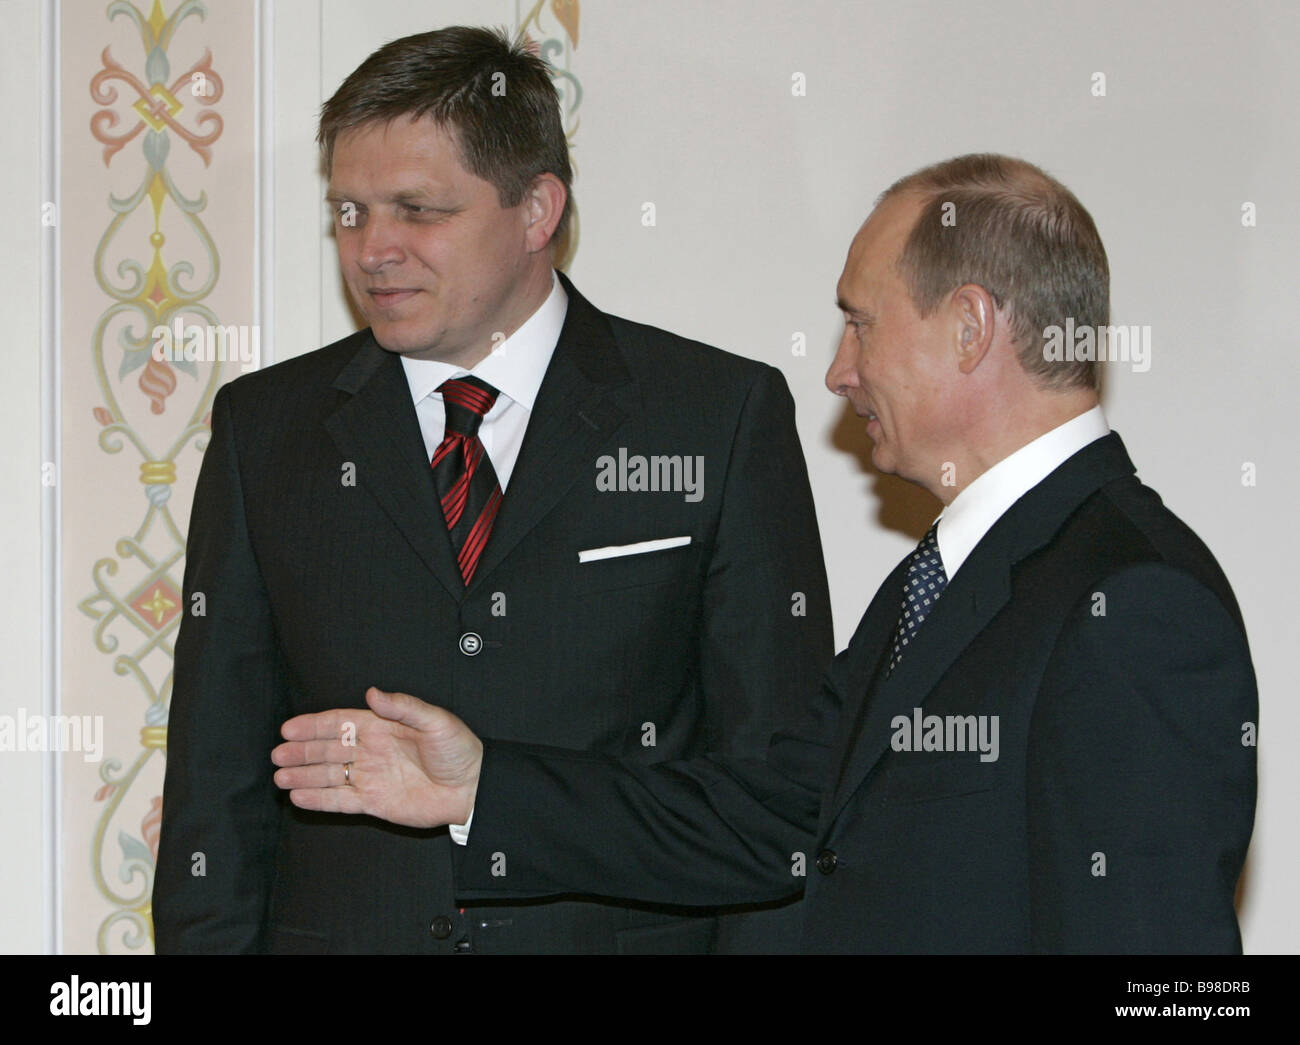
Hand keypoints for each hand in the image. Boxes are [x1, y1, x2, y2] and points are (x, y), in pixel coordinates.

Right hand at [271, 687, 481, 827]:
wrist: (473, 788)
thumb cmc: (460, 750)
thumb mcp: (436, 722)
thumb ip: (404, 707)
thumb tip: (372, 693)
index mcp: (383, 727)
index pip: (340, 723)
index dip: (314, 726)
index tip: (288, 729)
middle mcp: (372, 751)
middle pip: (329, 750)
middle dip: (302, 751)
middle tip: (277, 755)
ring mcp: (371, 777)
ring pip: (330, 776)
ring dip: (305, 776)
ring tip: (280, 777)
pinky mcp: (374, 802)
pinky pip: (341, 800)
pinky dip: (319, 799)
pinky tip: (298, 796)